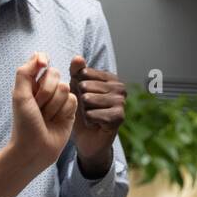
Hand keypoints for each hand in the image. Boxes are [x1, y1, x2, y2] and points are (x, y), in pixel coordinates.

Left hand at [8, 53, 77, 166]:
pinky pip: (73, 100)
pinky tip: (56, 121)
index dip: (43, 60)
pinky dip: (63, 111)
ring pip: (65, 87)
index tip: (42, 65)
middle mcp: (45, 88)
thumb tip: (39, 55)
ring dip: (53, 105)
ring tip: (46, 118)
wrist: (35, 148)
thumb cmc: (24, 124)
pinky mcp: (70, 109)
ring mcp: (58, 99)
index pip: (41, 60)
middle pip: (55, 73)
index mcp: (30, 82)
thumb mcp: (19, 95)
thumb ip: (25, 72)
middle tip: (37, 108)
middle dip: (45, 92)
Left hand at [68, 56, 124, 174]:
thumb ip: (76, 72)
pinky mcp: (119, 117)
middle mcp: (120, 87)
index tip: (82, 97)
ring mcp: (121, 102)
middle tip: (86, 109)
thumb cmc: (82, 111)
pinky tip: (94, 124)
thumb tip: (78, 57)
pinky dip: (88, 121)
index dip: (75, 87)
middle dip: (79, 100)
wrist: (87, 139)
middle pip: (85, 87)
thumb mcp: (75, 89)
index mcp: (110, 77)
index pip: (83, 74)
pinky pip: (92, 114)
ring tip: (90, 116)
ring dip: (83, 111)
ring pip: (88, 100)